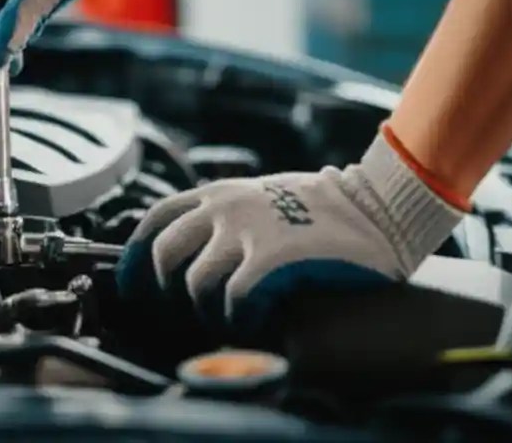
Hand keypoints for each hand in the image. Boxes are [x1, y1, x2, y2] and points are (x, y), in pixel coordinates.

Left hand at [115, 132, 463, 338]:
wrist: (378, 205)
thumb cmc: (323, 208)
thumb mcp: (260, 197)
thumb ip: (224, 216)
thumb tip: (190, 253)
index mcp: (219, 192)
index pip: (154, 220)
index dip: (134, 257)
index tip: (133, 286)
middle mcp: (225, 208)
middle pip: (163, 255)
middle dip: (167, 292)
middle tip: (186, 312)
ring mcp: (248, 231)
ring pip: (195, 283)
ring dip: (207, 311)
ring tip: (229, 319)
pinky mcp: (273, 258)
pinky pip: (233, 299)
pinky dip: (237, 318)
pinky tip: (253, 320)